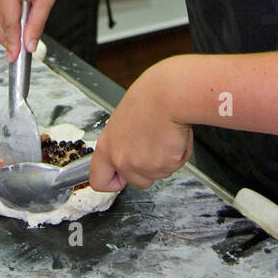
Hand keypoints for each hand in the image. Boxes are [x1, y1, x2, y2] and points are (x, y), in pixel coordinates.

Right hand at [0, 0, 84, 59]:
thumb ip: (36, 23)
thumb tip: (29, 44)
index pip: (8, 21)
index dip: (11, 42)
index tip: (15, 57)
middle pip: (0, 16)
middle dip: (9, 35)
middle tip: (16, 53)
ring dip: (8, 21)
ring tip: (19, 35)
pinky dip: (7, 7)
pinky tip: (17, 15)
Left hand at [89, 60, 192, 192]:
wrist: (168, 95)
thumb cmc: (149, 98)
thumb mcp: (123, 120)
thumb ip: (123, 141)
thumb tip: (130, 148)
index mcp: (107, 147)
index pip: (99, 181)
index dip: (112, 182)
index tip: (120, 178)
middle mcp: (122, 160)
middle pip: (136, 181)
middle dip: (148, 168)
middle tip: (153, 144)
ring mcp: (143, 166)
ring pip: (158, 174)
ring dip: (164, 159)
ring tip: (164, 134)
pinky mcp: (163, 166)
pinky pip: (174, 165)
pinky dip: (178, 154)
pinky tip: (173, 136)